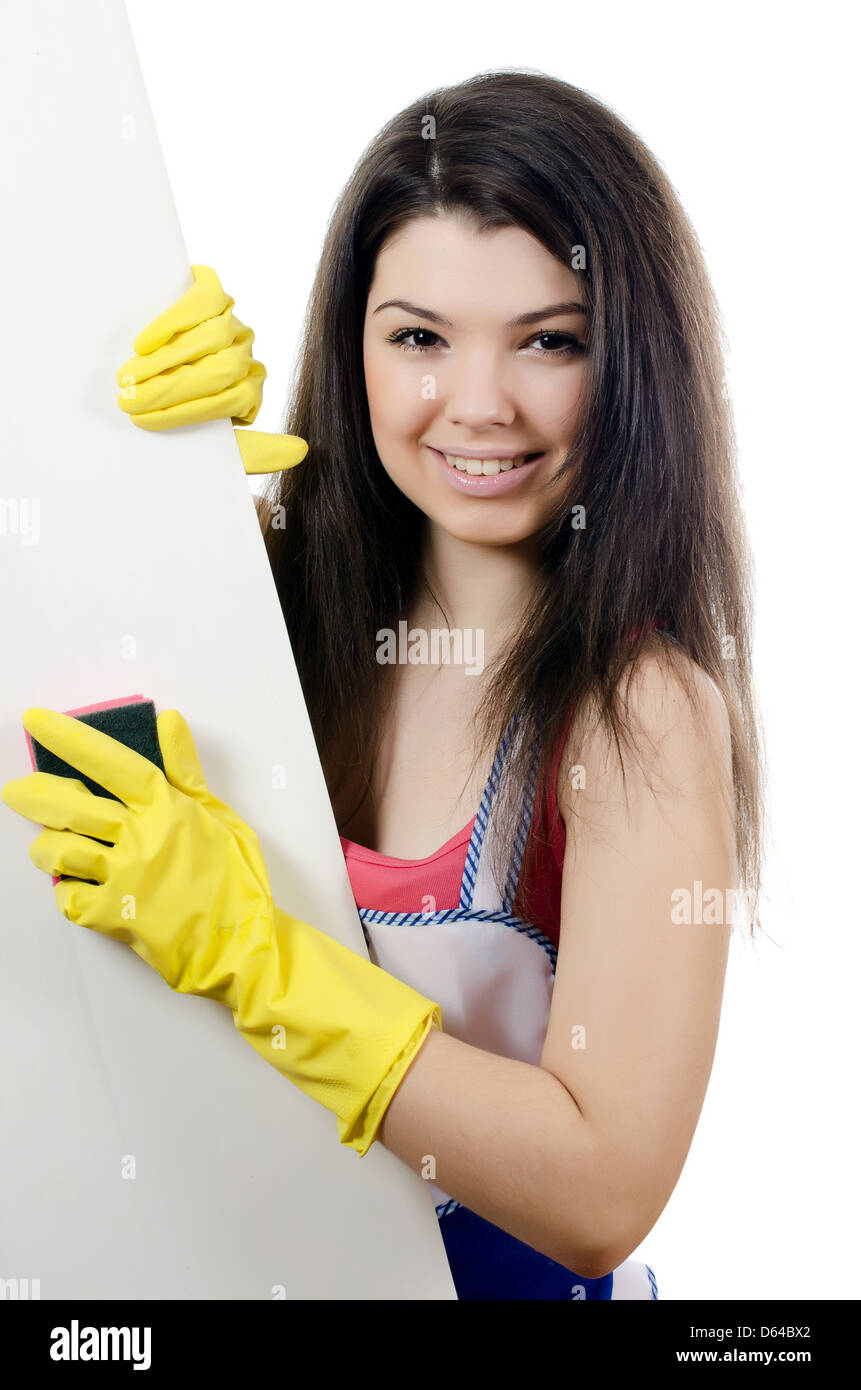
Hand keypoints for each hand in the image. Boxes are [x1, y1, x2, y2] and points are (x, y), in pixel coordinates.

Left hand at [0, 706, 274, 999]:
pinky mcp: (112, 916)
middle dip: (35, 795)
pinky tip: (76, 886)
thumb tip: (169, 721)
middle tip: (16, 791)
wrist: (240, 944)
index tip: (37, 722)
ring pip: (59, 851)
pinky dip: (65, 889)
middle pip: (71, 806)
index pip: (112, 764)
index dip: (72, 740)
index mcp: (168, 809)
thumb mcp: (221, 816)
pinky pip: (67, 896)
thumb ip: (186, 771)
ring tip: (48, 847)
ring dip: (46, 847)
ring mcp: (123, 878)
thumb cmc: (237, 880)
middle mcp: (140, 838)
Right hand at [116, 264, 307, 474]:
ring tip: (129, 375)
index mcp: (250, 387)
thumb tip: (302, 451)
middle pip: (220, 371)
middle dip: (171, 389)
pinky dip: (173, 321)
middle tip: (129, 401)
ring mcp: (232, 319)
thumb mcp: (219, 435)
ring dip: (166, 360)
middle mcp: (246, 353)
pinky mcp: (212, 288)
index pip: (231, 402)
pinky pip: (204, 301)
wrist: (158, 359)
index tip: (143, 421)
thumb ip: (255, 450)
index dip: (184, 413)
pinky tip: (144, 342)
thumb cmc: (181, 404)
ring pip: (212, 339)